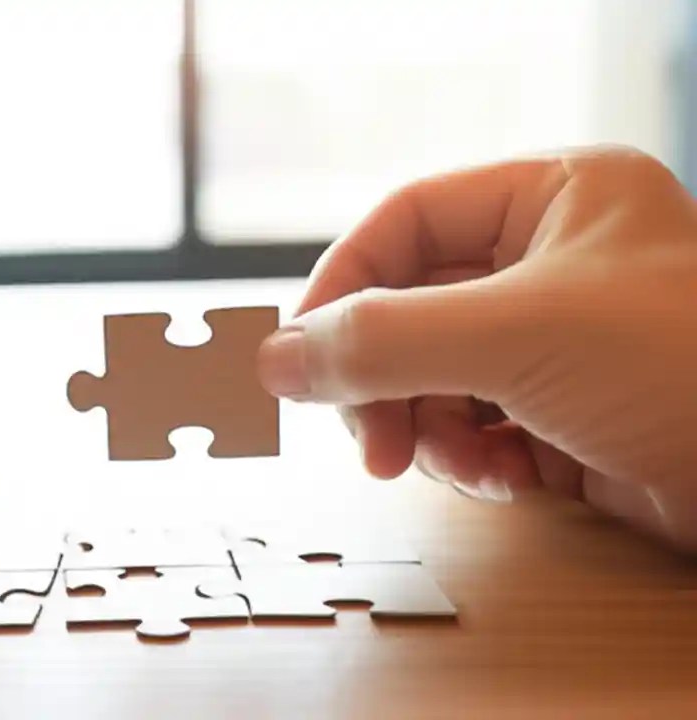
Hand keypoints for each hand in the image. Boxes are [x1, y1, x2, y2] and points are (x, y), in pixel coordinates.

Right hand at [257, 145, 696, 552]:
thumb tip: (273, 358)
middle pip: (411, 308)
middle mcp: (556, 265)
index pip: (408, 221)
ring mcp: (563, 346)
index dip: (344, 281)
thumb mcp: (515, 336)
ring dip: (417, 425)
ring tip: (429, 462)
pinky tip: (495, 478)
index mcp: (556, 199)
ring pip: (433, 376)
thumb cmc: (686, 368)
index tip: (302, 349)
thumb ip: (382, 341)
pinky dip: (466, 460)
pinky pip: (474, 429)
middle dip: (379, 375)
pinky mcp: (569, 418)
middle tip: (360, 434)